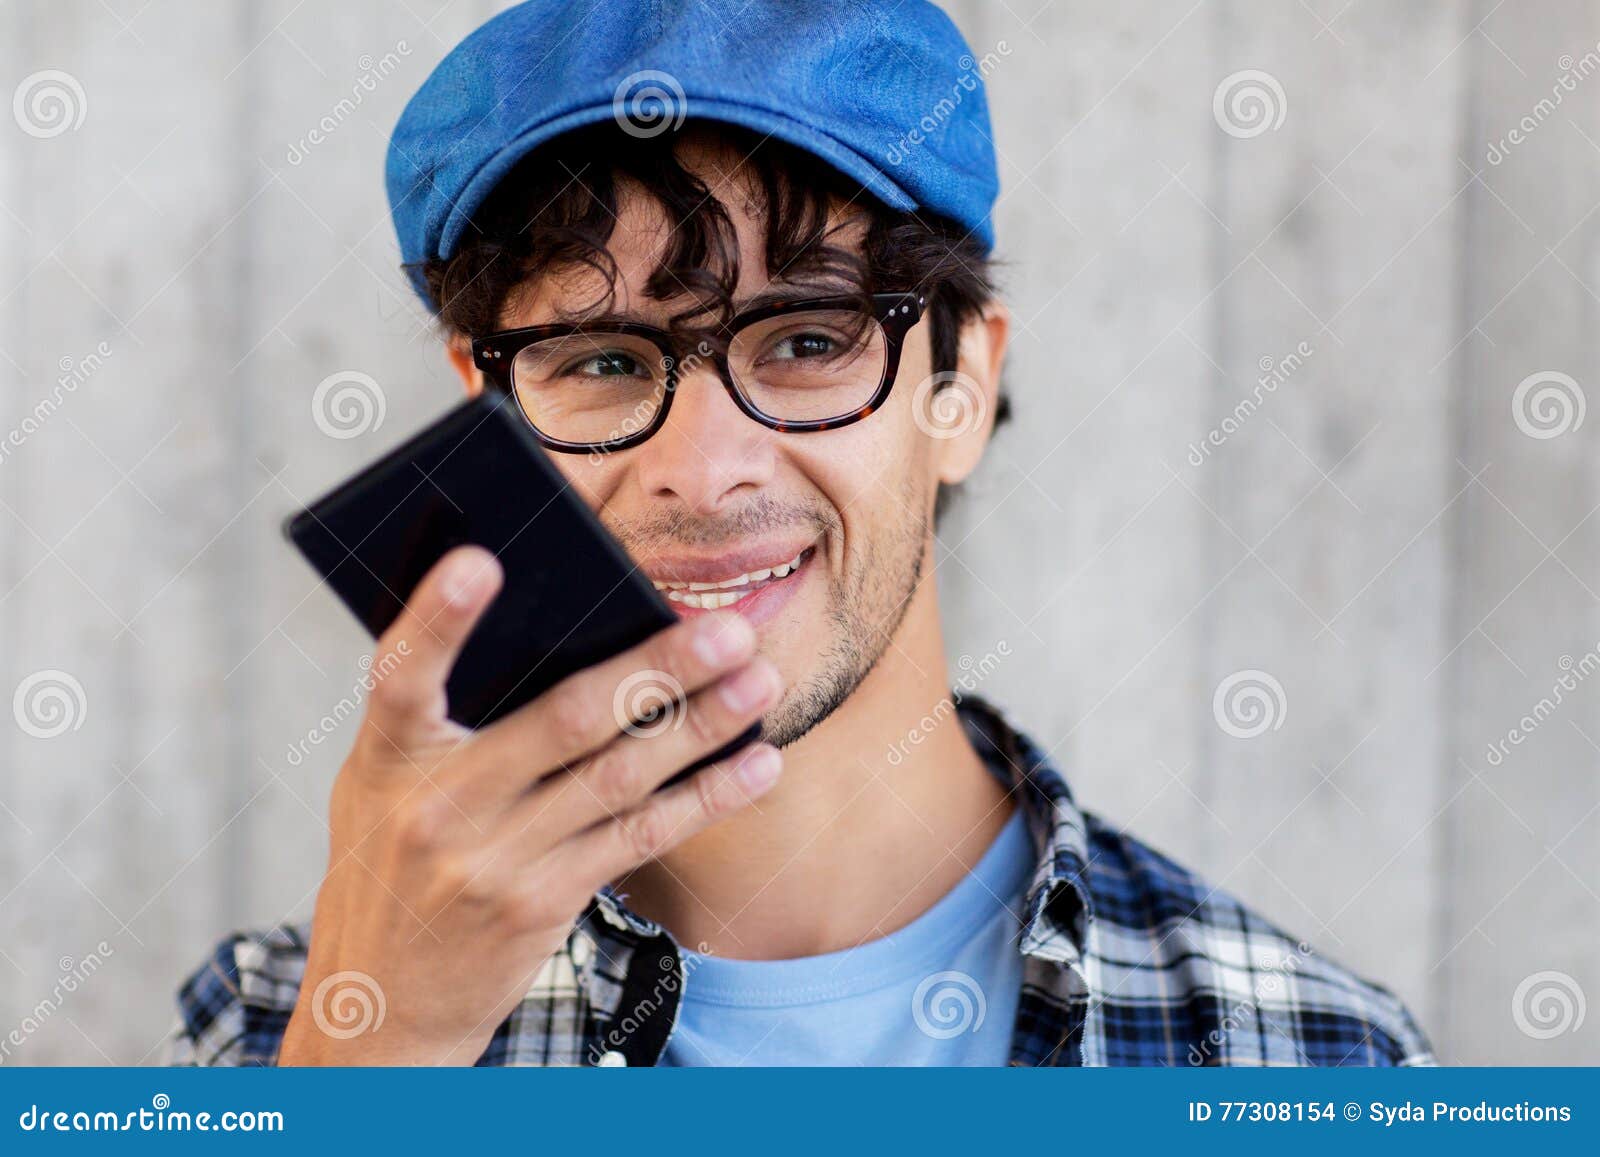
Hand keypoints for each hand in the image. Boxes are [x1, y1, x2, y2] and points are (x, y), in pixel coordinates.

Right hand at [277, 545, 781, 1064]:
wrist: (381, 1006)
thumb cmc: (391, 861)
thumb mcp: (383, 784)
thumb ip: (447, 717)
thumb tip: (560, 630)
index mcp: (388, 757)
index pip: (403, 675)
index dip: (438, 618)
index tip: (483, 560)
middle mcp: (439, 807)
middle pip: (563, 721)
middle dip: (657, 670)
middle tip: (728, 628)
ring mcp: (495, 860)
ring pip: (619, 777)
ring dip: (701, 726)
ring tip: (761, 679)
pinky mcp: (544, 901)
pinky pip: (639, 837)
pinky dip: (705, 796)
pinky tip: (756, 764)